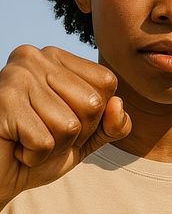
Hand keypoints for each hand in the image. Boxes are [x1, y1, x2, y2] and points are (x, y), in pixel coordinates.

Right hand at [0, 45, 131, 207]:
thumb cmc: (39, 150)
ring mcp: (16, 76)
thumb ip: (114, 124)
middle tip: (42, 132)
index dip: (94, 115)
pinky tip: (15, 146)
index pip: (106, 83)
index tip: (62, 120)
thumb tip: (117, 104)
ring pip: (70, 126)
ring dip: (54, 146)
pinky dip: (35, 156)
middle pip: (92, 103)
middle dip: (75, 133)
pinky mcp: (3, 101)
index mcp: (58, 58)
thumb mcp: (88, 138)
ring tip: (27, 139)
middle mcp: (35, 57)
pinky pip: (45, 142)